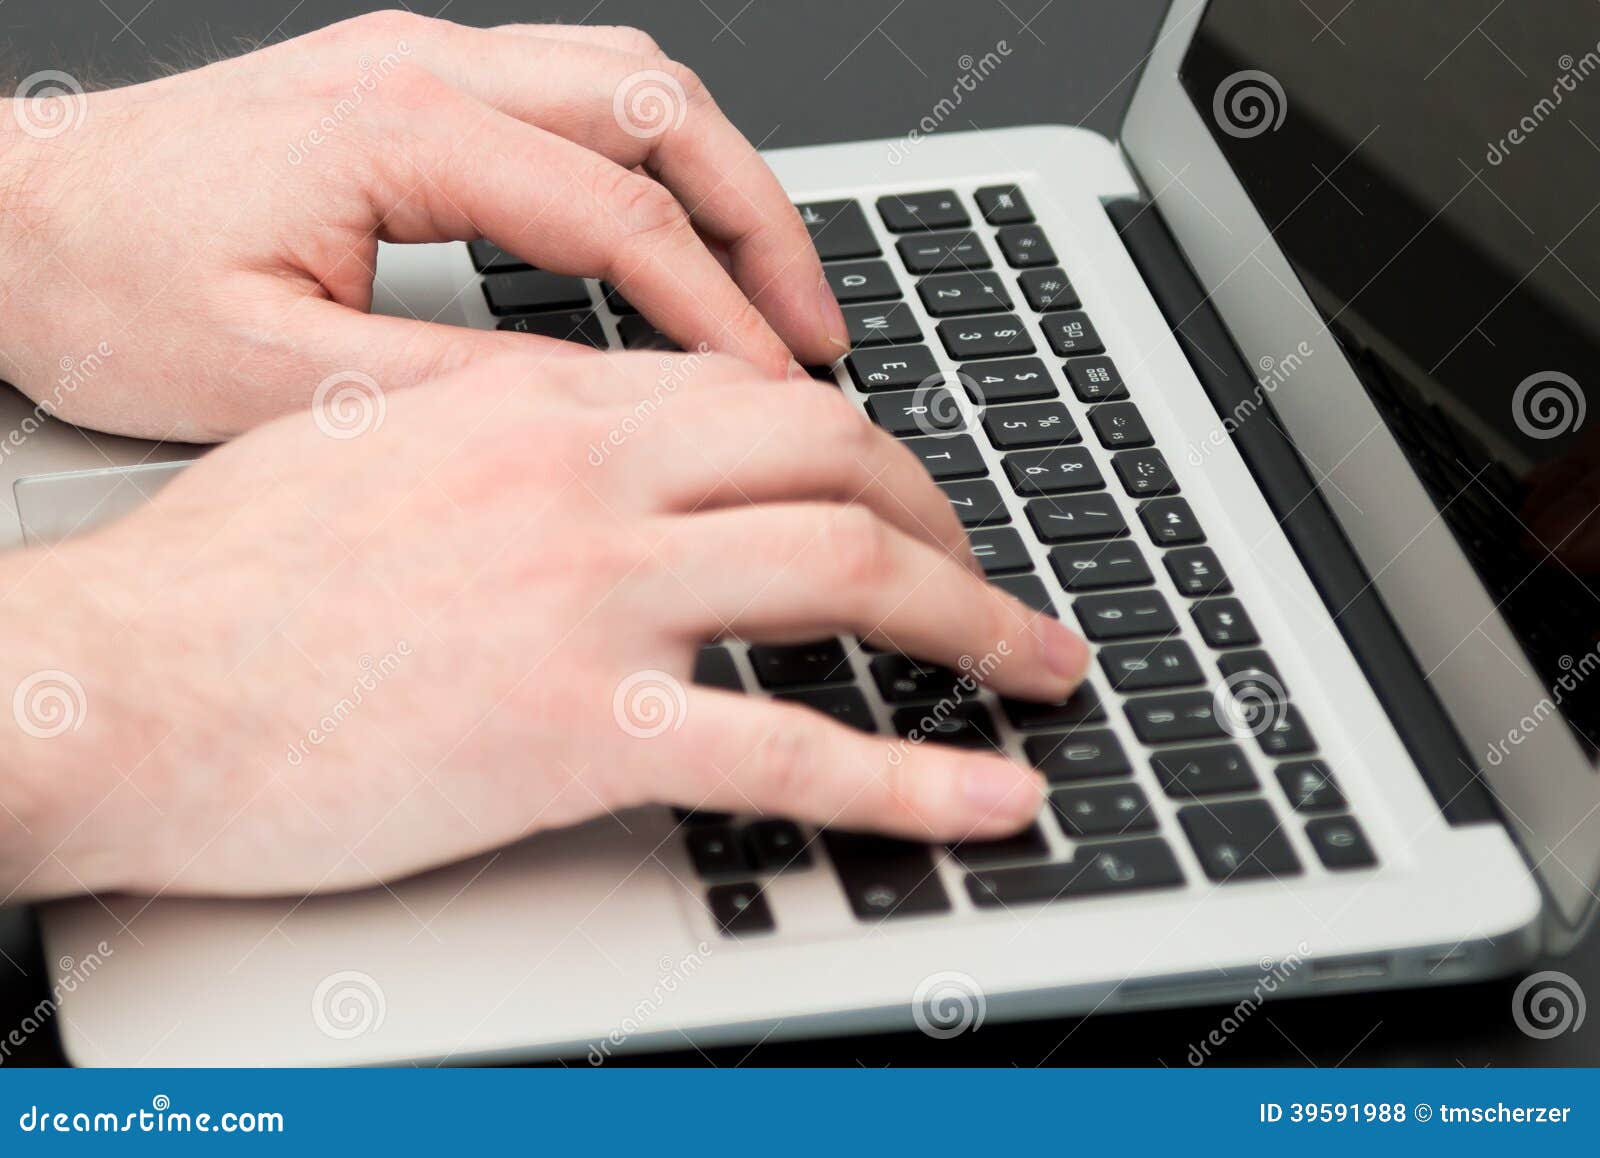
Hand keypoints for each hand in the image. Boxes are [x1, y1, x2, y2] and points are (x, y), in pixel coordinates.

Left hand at [0, 12, 846, 441]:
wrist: (7, 223)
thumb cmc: (107, 289)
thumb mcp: (281, 376)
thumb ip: (457, 386)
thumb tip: (600, 414)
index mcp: (397, 131)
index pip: (618, 215)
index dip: (718, 313)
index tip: (778, 392)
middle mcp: (423, 69)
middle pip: (658, 107)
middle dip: (760, 219)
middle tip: (817, 325)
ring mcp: (419, 62)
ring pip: (629, 81)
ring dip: (720, 178)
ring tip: (771, 285)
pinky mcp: (407, 84)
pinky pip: (576, 94)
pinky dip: (654, 163)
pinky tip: (676, 235)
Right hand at [0, 351, 1087, 898]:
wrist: (106, 678)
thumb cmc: (217, 583)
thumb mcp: (375, 454)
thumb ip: (505, 444)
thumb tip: (596, 461)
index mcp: (539, 405)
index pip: (758, 394)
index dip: (863, 448)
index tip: (899, 496)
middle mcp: (584, 476)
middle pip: (836, 458)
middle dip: (946, 518)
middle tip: (988, 580)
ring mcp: (588, 597)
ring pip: (845, 573)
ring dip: (971, 621)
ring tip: (1037, 666)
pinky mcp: (572, 729)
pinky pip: (788, 747)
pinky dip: (911, 776)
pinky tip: (986, 799)